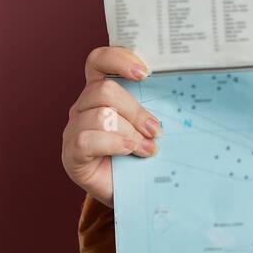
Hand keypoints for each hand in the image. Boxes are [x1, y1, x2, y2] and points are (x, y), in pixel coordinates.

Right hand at [61, 46, 161, 206]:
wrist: (130, 193)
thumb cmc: (140, 153)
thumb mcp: (148, 125)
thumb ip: (154, 105)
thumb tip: (181, 89)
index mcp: (100, 92)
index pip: (99, 61)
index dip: (118, 58)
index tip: (145, 73)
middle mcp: (83, 107)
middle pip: (104, 90)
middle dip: (136, 110)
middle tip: (155, 129)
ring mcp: (74, 130)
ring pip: (100, 116)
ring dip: (130, 132)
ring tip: (148, 148)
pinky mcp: (71, 153)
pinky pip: (87, 139)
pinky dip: (115, 144)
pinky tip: (130, 152)